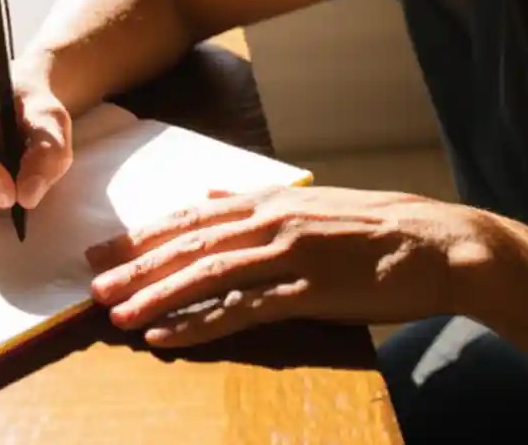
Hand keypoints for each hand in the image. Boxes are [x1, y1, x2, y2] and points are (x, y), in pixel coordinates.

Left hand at [85, 186, 495, 346]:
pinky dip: (198, 325)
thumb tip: (209, 190)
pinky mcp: (308, 290)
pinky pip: (241, 311)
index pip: (190, 216)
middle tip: (91, 283)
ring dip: (156, 296)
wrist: (437, 243)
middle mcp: (271, 220)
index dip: (141, 233)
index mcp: (269, 200)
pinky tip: (167, 338)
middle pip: (187, 244)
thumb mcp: (310, 200)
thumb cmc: (375, 225)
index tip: (102, 248)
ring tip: (118, 314)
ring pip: (206, 275)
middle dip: (134, 264)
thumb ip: (254, 198)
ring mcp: (288, 254)